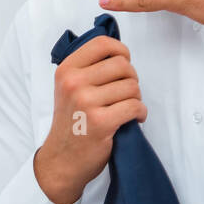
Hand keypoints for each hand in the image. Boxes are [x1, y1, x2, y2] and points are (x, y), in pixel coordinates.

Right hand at [34, 35, 147, 203]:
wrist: (62, 160)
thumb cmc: (71, 123)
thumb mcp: (68, 88)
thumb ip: (87, 68)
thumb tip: (119, 53)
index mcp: (66, 70)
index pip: (102, 44)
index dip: (121, 50)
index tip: (124, 62)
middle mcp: (73, 83)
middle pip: (122, 65)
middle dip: (132, 78)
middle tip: (126, 92)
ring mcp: (86, 102)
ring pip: (132, 86)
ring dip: (136, 98)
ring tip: (127, 108)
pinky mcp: (101, 122)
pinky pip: (135, 106)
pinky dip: (140, 113)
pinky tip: (134, 119)